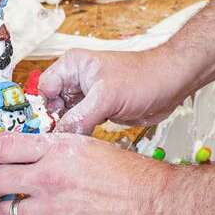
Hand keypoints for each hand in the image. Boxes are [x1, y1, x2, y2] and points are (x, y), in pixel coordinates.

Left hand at [0, 131, 175, 214]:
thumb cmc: (134, 176)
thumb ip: (59, 149)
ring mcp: (52, 209)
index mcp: (58, 148)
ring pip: (2, 212)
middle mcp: (50, 176)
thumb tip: (34, 152)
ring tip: (1, 213)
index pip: (3, 145)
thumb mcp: (92, 146)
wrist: (158, 204)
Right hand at [38, 46, 198, 134]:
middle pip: (51, 106)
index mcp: (72, 66)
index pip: (43, 90)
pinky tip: (82, 146)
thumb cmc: (144, 78)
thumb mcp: (106, 97)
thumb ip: (79, 117)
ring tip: (69, 148)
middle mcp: (76, 80)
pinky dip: (80, 135)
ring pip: (65, 118)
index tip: (45, 133)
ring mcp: (87, 96)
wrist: (171, 85)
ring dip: (68, 132)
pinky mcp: (98, 110)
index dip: (43, 111)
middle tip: (56, 145)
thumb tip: (59, 137)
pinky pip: (80, 125)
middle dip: (54, 125)